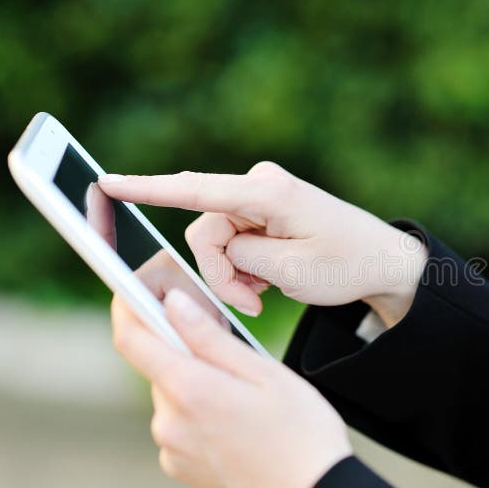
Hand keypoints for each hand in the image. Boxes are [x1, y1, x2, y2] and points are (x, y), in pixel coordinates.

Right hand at [99, 162, 426, 326]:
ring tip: (266, 292)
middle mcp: (259, 185)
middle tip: (252, 304)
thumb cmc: (346, 264)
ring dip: (234, 275)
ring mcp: (261, 197)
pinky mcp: (263, 211)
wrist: (382, 261)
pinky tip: (268, 280)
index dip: (147, 189)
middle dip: (221, 273)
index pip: (196, 190)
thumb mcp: (291, 270)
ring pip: (217, 242)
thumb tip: (214, 244)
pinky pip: (233, 242)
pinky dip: (243, 268)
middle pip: (206, 232)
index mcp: (268, 192)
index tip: (106, 183)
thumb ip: (240, 255)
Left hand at [111, 289, 351, 487]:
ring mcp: (173, 451)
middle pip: (158, 366)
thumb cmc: (302, 435)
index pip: (132, 338)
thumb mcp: (265, 373)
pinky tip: (238, 419)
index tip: (133, 287)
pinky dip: (200, 410)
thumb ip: (211, 338)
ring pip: (173, 394)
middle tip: (227, 342)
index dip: (127, 305)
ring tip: (245, 392)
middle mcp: (170, 423)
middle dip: (184, 347)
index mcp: (190, 391)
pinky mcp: (182, 469)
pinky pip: (180, 424)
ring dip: (197, 380)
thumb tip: (174, 304)